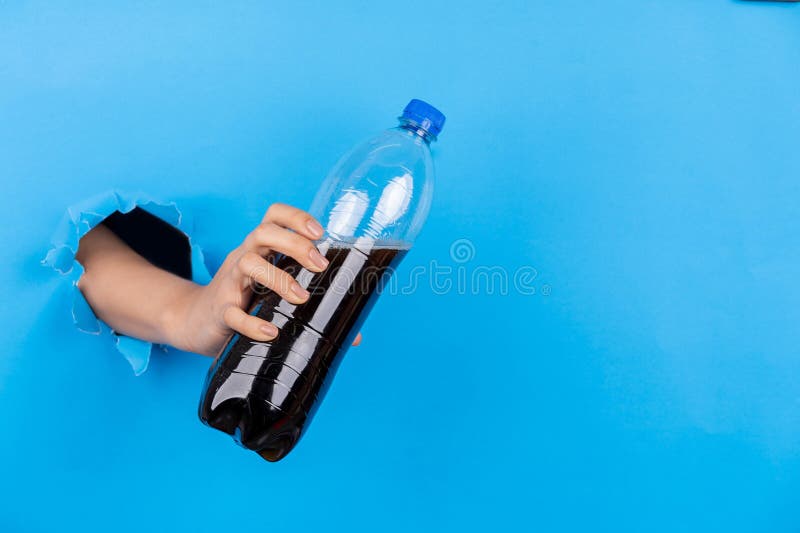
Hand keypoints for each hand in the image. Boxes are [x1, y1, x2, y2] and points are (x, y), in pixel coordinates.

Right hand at [171, 203, 361, 355]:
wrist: (195, 322)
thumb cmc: (244, 302)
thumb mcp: (274, 296)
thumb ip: (312, 308)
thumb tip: (355, 334)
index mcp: (260, 250)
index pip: (274, 217)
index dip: (296, 217)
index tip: (321, 232)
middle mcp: (244, 258)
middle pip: (263, 233)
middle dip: (295, 244)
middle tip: (320, 264)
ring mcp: (230, 283)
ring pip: (248, 263)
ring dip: (278, 278)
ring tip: (301, 297)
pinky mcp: (220, 311)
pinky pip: (232, 313)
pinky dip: (252, 322)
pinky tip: (271, 331)